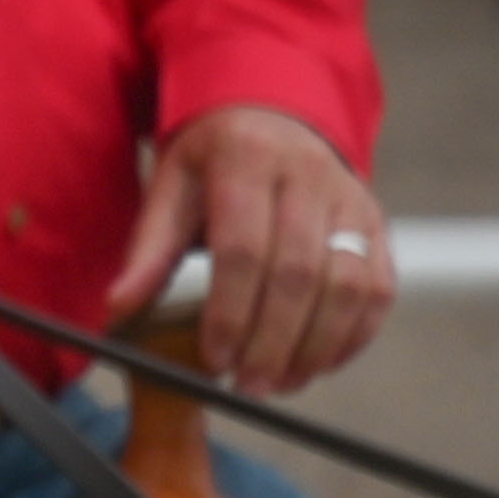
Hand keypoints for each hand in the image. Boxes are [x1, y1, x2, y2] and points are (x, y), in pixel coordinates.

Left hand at [102, 104, 393, 395]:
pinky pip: (379, 288)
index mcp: (247, 159)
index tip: (214, 358)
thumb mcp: (171, 186)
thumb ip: (150, 248)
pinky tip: (319, 364)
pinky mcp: (376, 222)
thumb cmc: (212, 159)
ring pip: (348, 286)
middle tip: (247, 385)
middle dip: (274, 340)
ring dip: (316, 346)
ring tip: (279, 384)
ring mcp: (352, 199)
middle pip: (300, 273)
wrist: (271, 112)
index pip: (243, 248)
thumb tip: (119, 308)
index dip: (231, 311)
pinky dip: (353, 335)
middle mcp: (309, 175)